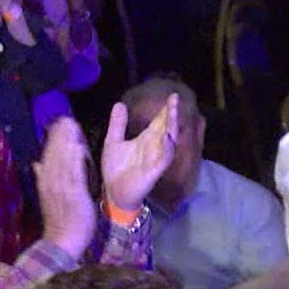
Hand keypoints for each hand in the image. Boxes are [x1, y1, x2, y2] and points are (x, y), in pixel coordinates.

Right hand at [33, 118, 96, 258]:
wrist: (62, 242)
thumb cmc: (60, 220)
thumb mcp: (47, 197)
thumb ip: (43, 180)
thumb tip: (36, 164)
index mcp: (45, 182)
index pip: (47, 156)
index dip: (52, 139)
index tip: (57, 123)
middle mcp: (51, 182)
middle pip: (54, 154)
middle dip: (59, 135)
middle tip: (64, 118)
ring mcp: (62, 188)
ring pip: (63, 160)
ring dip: (66, 142)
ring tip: (71, 125)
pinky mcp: (74, 194)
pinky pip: (74, 174)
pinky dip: (75, 160)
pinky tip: (78, 146)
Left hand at [101, 93, 177, 211]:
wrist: (113, 192)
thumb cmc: (116, 168)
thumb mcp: (113, 142)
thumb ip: (117, 124)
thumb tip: (119, 103)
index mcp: (146, 139)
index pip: (159, 121)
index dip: (166, 109)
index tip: (172, 95)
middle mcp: (154, 147)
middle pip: (167, 127)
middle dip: (172, 113)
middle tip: (175, 98)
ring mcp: (156, 158)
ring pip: (169, 140)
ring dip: (172, 126)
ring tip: (173, 112)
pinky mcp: (154, 171)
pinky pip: (164, 159)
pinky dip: (167, 148)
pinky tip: (168, 138)